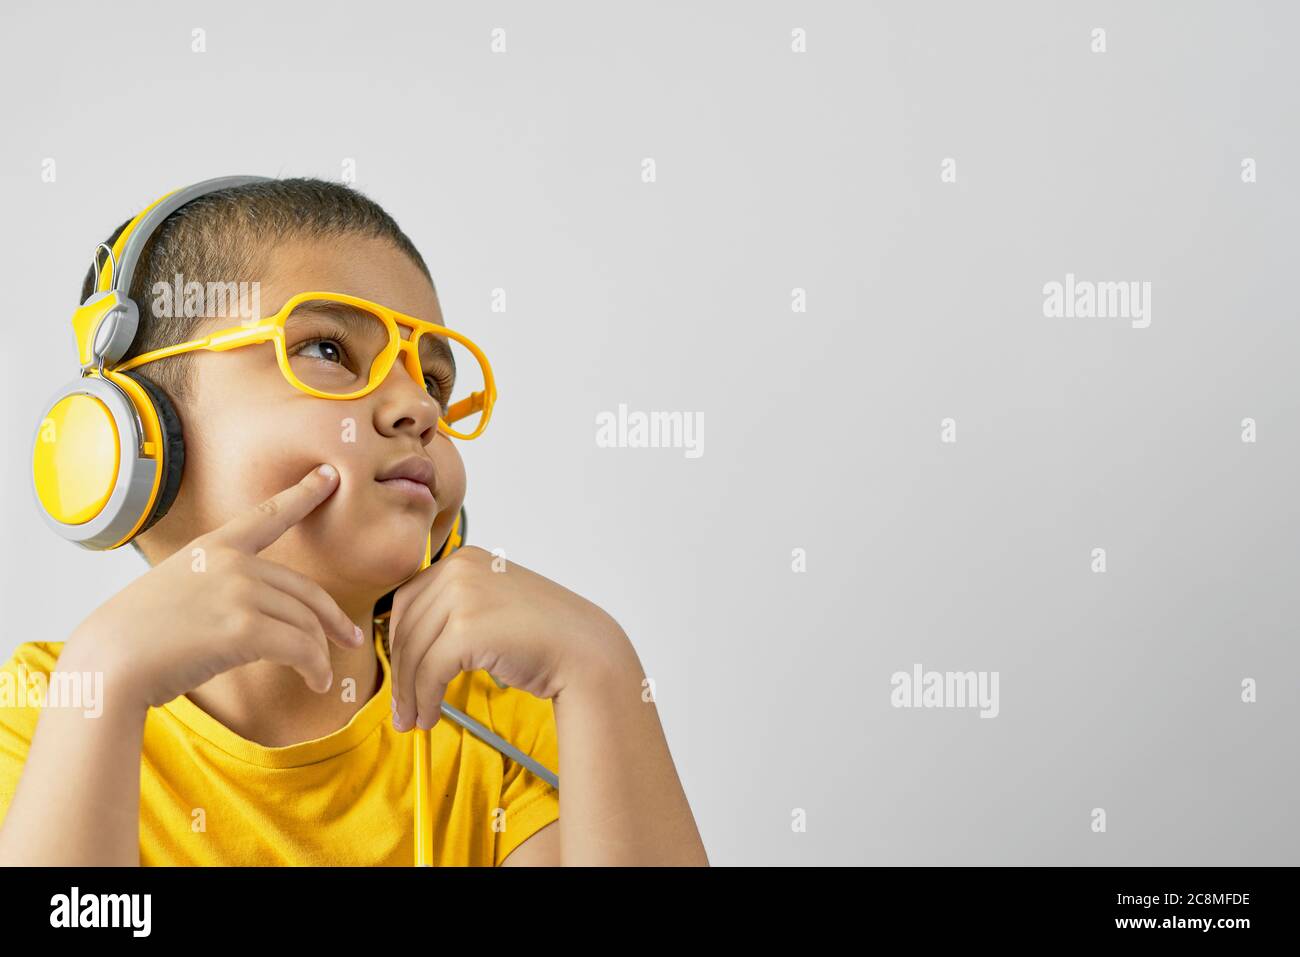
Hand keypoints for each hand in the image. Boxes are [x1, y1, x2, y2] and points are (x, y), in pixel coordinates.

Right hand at [65, 464, 363, 711]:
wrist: (109, 662)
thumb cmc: (139, 635)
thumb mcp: (177, 589)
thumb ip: (218, 585)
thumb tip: (254, 607)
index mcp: (215, 548)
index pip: (268, 515)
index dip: (304, 495)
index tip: (330, 476)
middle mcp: (233, 564)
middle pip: (305, 590)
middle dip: (331, 618)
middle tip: (349, 636)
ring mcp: (240, 593)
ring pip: (306, 623)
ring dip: (320, 654)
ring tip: (321, 675)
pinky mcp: (244, 630)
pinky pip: (301, 649)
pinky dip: (315, 668)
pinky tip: (316, 682)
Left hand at [388, 545, 631, 730]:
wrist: (584, 649)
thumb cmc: (545, 634)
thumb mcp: (493, 604)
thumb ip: (456, 609)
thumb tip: (409, 646)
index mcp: (464, 559)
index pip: (408, 600)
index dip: (398, 642)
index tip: (402, 672)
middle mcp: (459, 569)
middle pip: (405, 628)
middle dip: (400, 673)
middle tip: (401, 707)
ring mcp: (462, 597)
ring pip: (413, 653)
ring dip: (409, 693)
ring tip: (413, 719)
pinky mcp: (466, 630)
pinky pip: (428, 672)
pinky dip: (424, 700)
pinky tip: (430, 716)